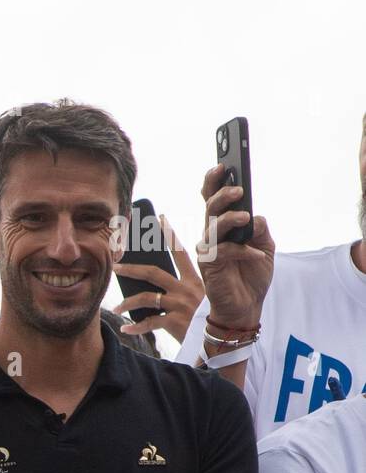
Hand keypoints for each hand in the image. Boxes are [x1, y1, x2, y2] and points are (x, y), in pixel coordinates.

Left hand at [112, 214, 203, 342]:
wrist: (224, 339)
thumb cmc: (209, 319)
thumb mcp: (201, 298)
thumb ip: (183, 289)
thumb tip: (157, 283)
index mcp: (195, 280)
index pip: (181, 253)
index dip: (170, 235)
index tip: (160, 219)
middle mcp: (186, 289)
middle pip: (153, 273)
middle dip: (131, 269)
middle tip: (115, 266)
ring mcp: (179, 305)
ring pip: (145, 298)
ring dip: (127, 303)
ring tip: (117, 307)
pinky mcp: (174, 321)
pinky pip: (149, 323)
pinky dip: (135, 327)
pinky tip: (125, 329)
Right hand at [195, 164, 275, 330]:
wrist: (245, 307)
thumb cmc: (251, 276)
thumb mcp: (264, 247)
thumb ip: (259, 230)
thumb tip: (253, 216)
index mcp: (223, 228)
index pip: (213, 200)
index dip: (213, 182)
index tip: (222, 165)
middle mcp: (212, 236)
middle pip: (209, 207)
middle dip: (221, 194)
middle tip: (238, 189)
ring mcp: (209, 250)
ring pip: (212, 226)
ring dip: (228, 219)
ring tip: (245, 217)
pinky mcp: (209, 265)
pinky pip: (223, 250)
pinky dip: (242, 251)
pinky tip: (256, 254)